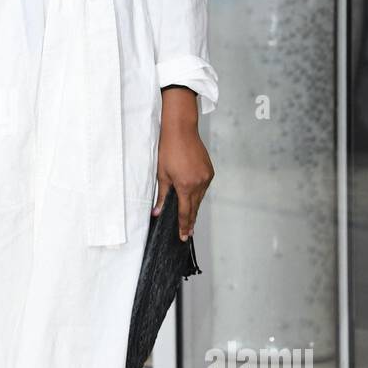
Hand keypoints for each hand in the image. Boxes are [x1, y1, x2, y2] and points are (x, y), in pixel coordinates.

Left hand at [153, 88, 213, 239]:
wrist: (181, 131)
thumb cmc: (169, 150)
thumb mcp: (162, 174)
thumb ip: (161, 195)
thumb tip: (157, 212)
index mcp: (185, 186)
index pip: (185, 212)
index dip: (184, 226)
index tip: (184, 237)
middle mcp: (199, 184)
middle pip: (194, 208)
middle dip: (190, 220)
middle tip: (188, 232)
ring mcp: (206, 177)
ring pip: (200, 198)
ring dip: (194, 207)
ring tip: (189, 218)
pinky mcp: (210, 171)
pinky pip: (204, 188)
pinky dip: (198, 194)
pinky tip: (193, 197)